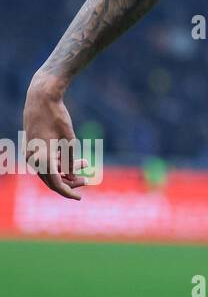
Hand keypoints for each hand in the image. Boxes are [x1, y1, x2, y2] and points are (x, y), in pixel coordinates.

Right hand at [22, 72, 89, 199]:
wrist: (41, 98)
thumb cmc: (57, 116)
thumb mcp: (69, 139)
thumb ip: (70, 159)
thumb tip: (70, 175)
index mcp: (42, 158)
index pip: (56, 184)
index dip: (68, 192)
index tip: (80, 198)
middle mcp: (33, 158)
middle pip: (52, 179)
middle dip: (69, 181)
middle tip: (87, 179)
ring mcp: (31, 153)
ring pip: (49, 170)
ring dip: (66, 170)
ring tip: (86, 164)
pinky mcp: (33, 147)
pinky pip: (46, 161)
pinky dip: (59, 163)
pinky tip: (74, 160)